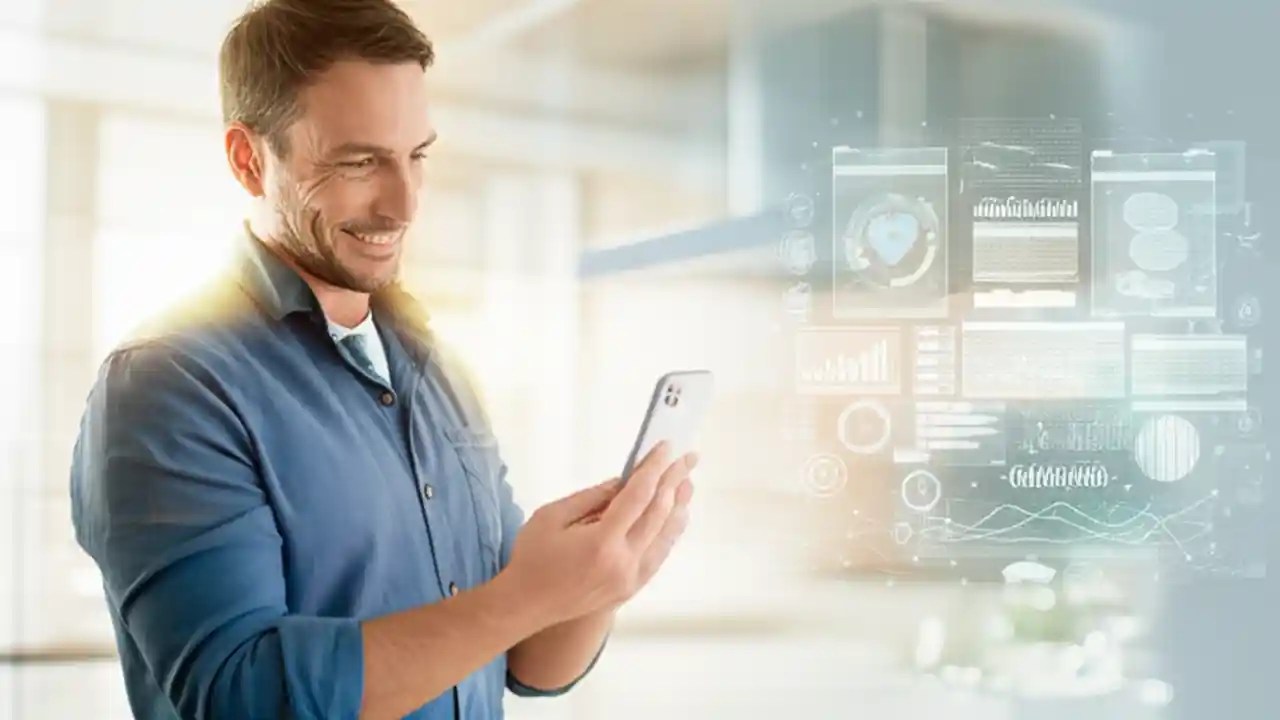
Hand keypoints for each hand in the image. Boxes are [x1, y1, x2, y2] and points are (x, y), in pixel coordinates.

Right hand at [502, 442, 697, 626]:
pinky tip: (675, 518)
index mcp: (601, 541)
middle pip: (659, 514)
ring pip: (666, 537)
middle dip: (675, 482)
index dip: (655, 468)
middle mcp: (623, 562)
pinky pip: (658, 556)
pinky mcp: (631, 589)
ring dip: (679, 507)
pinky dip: (669, 533)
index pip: (638, 496)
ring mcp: (630, 579)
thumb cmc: (532, 558)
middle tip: (687, 459)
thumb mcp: (551, 516)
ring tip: (688, 483)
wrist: (526, 607)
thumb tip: (624, 482)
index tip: (666, 448)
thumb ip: (591, 497)